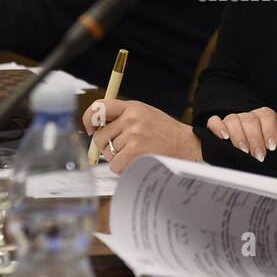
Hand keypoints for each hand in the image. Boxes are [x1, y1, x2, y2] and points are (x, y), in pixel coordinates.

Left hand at [82, 99, 201, 173]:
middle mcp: (131, 119)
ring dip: (117, 158)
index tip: (89, 129)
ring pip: (107, 153)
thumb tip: (94, 131)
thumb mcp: (145, 116)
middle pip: (99, 137)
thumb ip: (122, 119)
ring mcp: (133, 136)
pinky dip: (122, 168)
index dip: (89, 119)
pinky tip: (136, 163)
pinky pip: (115, 165)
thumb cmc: (165, 133)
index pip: (100, 107)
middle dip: (106, 146)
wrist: (187, 146)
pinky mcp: (135, 152)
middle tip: (121, 149)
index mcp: (133, 107)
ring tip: (135, 155)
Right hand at [205, 108, 276, 160]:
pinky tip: (223, 138)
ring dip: (238, 136)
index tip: (272, 147)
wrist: (246, 138)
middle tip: (259, 156)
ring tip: (243, 151)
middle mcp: (247, 116)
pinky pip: (214, 121)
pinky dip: (217, 128)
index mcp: (263, 116)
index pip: (267, 116)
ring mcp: (232, 119)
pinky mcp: (217, 125)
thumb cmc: (264, 140)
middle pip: (250, 120)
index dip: (270, 130)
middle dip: (255, 139)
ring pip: (233, 120)